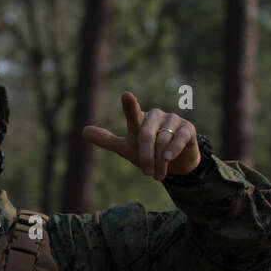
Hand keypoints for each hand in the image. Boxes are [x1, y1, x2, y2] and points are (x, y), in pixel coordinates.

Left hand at [82, 91, 199, 180]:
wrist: (175, 163)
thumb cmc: (148, 152)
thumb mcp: (126, 148)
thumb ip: (107, 140)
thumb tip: (84, 131)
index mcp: (140, 121)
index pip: (133, 114)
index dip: (130, 105)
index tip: (126, 95)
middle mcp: (156, 117)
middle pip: (147, 135)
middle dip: (146, 156)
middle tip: (146, 173)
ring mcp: (173, 120)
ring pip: (163, 140)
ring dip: (160, 161)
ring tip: (157, 175)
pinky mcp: (187, 128)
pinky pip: (178, 138)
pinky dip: (173, 149)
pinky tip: (168, 158)